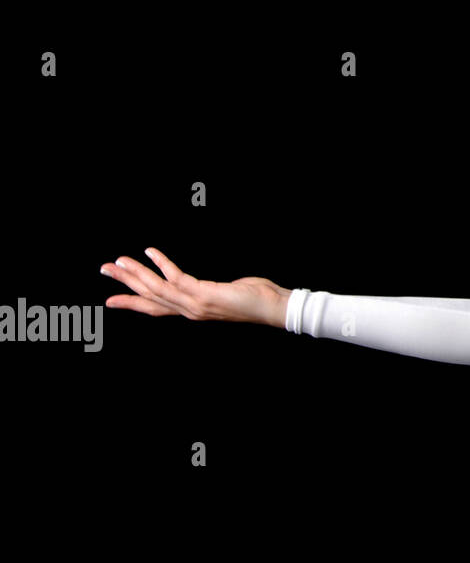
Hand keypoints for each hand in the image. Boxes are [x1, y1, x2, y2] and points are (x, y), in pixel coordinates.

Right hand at [100, 247, 287, 325]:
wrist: (272, 308)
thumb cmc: (252, 298)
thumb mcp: (221, 295)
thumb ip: (205, 291)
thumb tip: (198, 285)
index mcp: (191, 311)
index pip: (155, 309)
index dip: (131, 304)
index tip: (109, 300)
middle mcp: (189, 310)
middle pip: (148, 297)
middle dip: (125, 283)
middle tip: (104, 270)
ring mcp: (195, 305)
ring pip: (156, 288)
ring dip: (135, 273)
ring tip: (118, 261)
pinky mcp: (203, 295)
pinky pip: (176, 277)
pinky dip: (161, 263)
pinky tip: (150, 251)